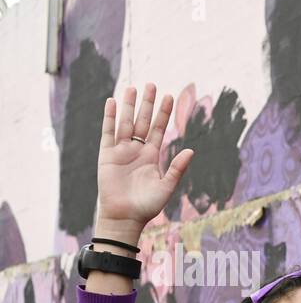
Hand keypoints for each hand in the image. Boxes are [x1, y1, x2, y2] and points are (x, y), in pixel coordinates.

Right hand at [96, 84, 193, 239]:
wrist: (125, 217)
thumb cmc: (147, 205)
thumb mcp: (166, 186)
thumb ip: (177, 168)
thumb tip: (191, 150)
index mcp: (152, 156)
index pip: (158, 129)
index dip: (162, 113)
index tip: (168, 96)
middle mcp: (137, 150)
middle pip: (142, 121)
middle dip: (147, 104)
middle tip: (151, 85)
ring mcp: (121, 151)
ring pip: (126, 123)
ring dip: (129, 106)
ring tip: (132, 88)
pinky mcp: (107, 155)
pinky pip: (108, 133)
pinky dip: (111, 118)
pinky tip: (113, 103)